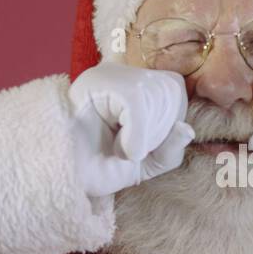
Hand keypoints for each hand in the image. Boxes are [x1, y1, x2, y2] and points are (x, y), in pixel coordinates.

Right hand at [69, 63, 193, 197]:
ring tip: (120, 148)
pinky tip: (121, 148)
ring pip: (154, 94)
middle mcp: (119, 73)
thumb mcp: (146, 164)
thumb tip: (186, 129)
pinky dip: (137, 132)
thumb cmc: (100, 168)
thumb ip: (170, 150)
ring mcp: (105, 74)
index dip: (171, 118)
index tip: (148, 144)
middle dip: (160, 130)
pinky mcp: (95, 82)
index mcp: (133, 85)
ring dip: (146, 134)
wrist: (66, 180)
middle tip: (132, 149)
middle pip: (169, 88)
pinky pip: (136, 99)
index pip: (173, 86)